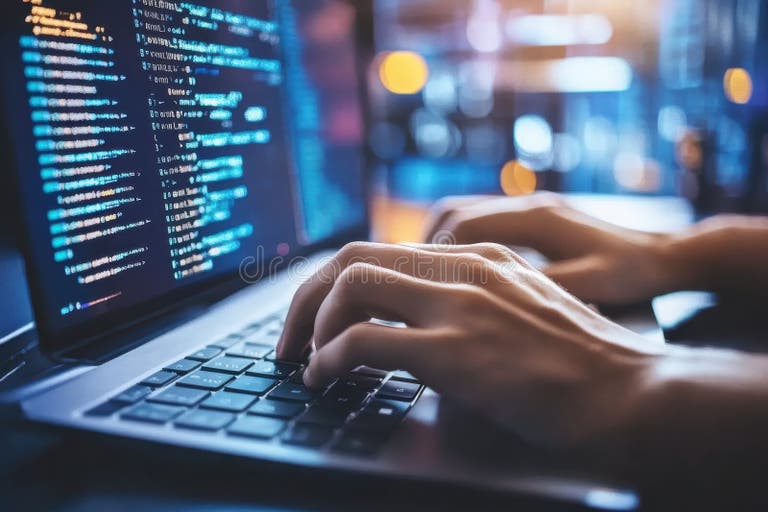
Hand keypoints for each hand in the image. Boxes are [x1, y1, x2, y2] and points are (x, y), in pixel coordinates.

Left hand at [276, 242, 661, 447]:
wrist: (630, 389)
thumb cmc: (580, 360)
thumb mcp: (522, 308)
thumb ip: (474, 301)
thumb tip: (419, 322)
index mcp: (476, 256)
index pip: (382, 250)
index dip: (336, 282)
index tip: (317, 315)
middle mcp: (462, 268)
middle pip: (352, 258)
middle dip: (306, 298)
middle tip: (288, 337)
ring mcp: (458, 305)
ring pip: (350, 288)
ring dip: (313, 326)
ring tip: (308, 360)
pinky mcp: (454, 350)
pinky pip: (363, 342)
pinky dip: (329, 359)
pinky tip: (326, 378)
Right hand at [423, 193, 675, 304]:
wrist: (667, 256)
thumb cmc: (632, 274)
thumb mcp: (588, 287)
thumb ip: (538, 286)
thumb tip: (486, 298)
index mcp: (535, 218)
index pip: (462, 224)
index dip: (431, 253)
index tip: (412, 284)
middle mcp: (526, 206)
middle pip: (452, 214)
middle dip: (421, 245)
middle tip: (403, 280)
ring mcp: (529, 210)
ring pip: (462, 217)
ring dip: (437, 246)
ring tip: (421, 281)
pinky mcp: (533, 222)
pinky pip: (481, 227)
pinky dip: (459, 248)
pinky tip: (456, 278)